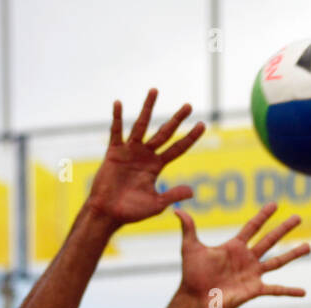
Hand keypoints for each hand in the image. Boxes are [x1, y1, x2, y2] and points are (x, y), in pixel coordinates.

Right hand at [85, 89, 205, 229]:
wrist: (108, 213)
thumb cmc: (132, 211)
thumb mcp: (157, 204)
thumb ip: (173, 195)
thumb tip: (192, 191)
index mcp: (157, 166)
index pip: (178, 148)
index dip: (190, 137)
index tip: (203, 124)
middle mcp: (146, 155)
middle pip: (164, 133)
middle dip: (177, 119)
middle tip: (189, 105)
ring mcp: (130, 151)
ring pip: (141, 125)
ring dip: (148, 108)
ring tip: (155, 90)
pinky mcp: (114, 152)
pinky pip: (116, 132)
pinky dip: (116, 118)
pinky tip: (118, 103)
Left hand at [175, 202, 310, 307]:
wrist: (194, 299)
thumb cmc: (191, 275)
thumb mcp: (190, 248)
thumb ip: (189, 228)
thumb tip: (178, 209)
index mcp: (234, 247)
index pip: (252, 227)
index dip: (263, 216)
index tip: (275, 204)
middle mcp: (246, 259)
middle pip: (270, 240)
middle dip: (284, 228)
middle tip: (298, 217)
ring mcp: (252, 274)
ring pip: (277, 261)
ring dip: (293, 254)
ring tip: (309, 246)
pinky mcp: (254, 290)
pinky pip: (276, 289)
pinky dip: (289, 291)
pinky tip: (303, 292)